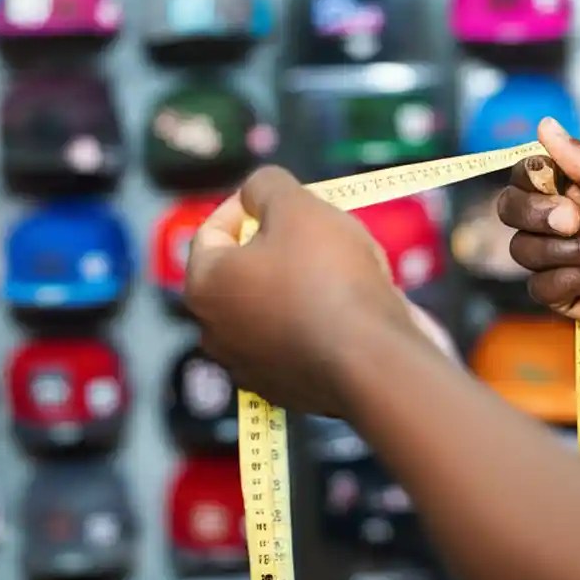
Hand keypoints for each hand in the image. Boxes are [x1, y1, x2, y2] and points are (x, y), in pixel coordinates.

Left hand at [185, 166, 419, 416]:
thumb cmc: (328, 274)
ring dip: (299, 285)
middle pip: (243, 273)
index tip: (280, 196)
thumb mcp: (296, 205)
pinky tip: (353, 311)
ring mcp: (251, 369)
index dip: (244, 204)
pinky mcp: (288, 393)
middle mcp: (216, 333)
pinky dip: (318, 323)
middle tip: (317, 231)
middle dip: (277, 247)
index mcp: (205, 286)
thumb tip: (255, 194)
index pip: (211, 231)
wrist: (374, 360)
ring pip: (272, 309)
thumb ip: (266, 186)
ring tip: (344, 269)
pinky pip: (299, 342)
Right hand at [497, 119, 579, 354]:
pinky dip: (561, 280)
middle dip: (530, 212)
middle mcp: (575, 221)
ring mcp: (573, 261)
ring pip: (522, 249)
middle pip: (513, 209)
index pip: (533, 172)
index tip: (549, 181)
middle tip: (571, 220)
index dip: (529, 175)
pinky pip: (540, 288)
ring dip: (554, 249)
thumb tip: (544, 125)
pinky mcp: (577, 299)